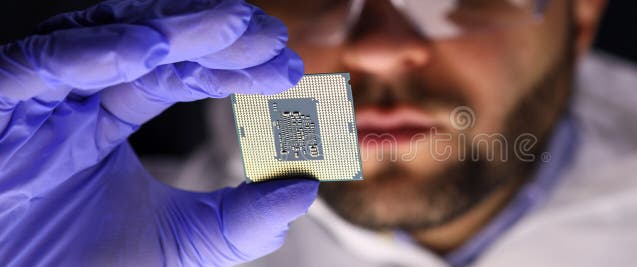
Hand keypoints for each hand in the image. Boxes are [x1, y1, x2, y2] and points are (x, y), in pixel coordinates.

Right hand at [0, 0, 317, 264]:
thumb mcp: (174, 246)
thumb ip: (236, 223)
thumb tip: (303, 190)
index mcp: (103, 117)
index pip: (177, 75)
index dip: (230, 66)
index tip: (286, 68)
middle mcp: (68, 97)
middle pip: (146, 46)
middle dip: (210, 34)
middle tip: (270, 35)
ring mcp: (28, 97)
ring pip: (101, 40)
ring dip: (169, 28)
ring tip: (233, 25)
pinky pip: (36, 66)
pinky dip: (92, 54)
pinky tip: (152, 48)